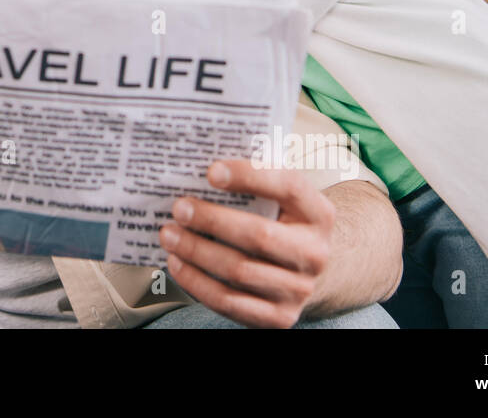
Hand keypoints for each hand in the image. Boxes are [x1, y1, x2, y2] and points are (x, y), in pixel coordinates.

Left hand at [159, 158, 334, 327]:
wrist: (304, 272)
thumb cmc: (281, 224)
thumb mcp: (282, 201)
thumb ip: (254, 183)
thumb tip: (197, 170)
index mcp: (319, 213)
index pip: (289, 186)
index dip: (250, 176)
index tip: (211, 172)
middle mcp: (315, 253)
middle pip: (258, 235)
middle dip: (212, 220)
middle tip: (179, 208)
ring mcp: (299, 289)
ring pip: (239, 270)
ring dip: (196, 251)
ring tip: (169, 235)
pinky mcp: (279, 317)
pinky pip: (229, 302)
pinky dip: (197, 282)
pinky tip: (177, 264)